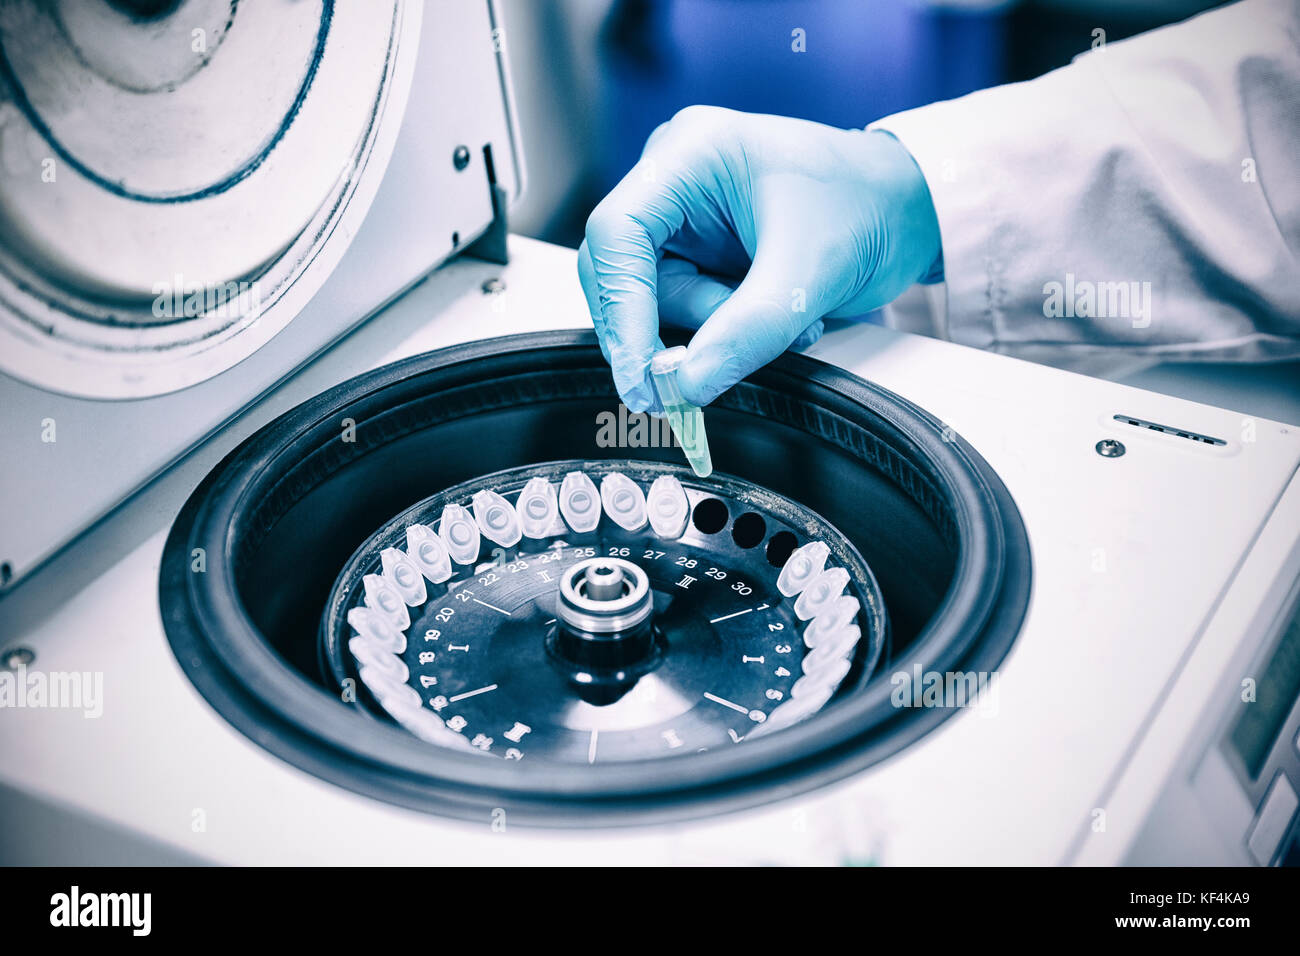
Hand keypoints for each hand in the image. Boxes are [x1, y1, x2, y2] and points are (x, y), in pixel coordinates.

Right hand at [578, 106, 941, 410]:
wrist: (910, 211)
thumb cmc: (869, 208)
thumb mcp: (807, 274)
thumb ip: (742, 333)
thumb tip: (682, 386)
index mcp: (691, 153)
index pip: (617, 234)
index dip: (620, 308)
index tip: (640, 373)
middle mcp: (674, 178)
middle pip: (624, 272)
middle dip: (669, 328)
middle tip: (696, 378)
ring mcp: (683, 215)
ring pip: (656, 300)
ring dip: (713, 330)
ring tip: (786, 323)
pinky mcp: (698, 249)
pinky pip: (683, 308)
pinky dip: (723, 329)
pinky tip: (774, 318)